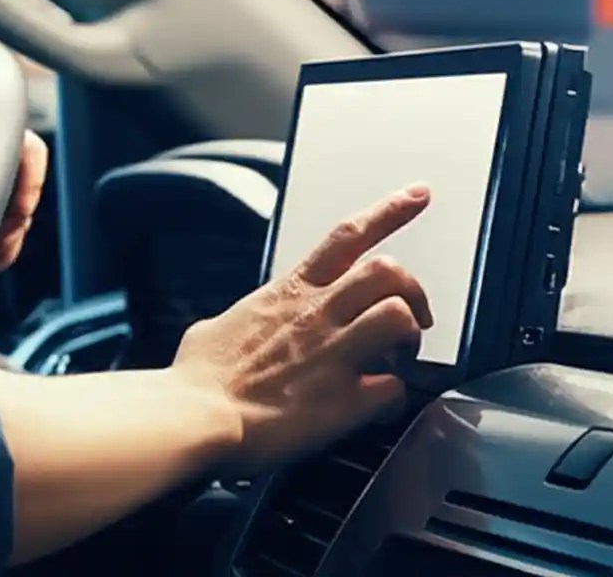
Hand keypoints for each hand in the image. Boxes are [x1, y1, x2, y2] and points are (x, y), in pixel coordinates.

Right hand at [170, 185, 434, 474]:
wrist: (193, 417)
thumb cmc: (197, 379)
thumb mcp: (215, 328)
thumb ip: (243, 320)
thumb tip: (232, 328)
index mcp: (289, 293)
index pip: (347, 236)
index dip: (390, 211)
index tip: (419, 196)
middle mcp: (317, 314)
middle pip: (389, 271)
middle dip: (413, 290)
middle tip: (415, 316)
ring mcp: (334, 354)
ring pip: (400, 316)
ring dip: (410, 338)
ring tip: (399, 359)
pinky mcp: (344, 400)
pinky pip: (394, 389)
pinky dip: (395, 397)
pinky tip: (378, 408)